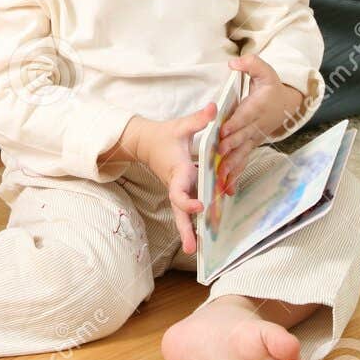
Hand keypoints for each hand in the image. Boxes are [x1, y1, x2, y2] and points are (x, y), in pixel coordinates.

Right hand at [124, 102, 215, 253]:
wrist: (145, 143)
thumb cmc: (164, 135)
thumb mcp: (181, 126)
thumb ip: (199, 119)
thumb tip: (214, 108)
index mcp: (178, 171)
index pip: (180, 190)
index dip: (188, 199)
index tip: (200, 206)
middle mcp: (176, 184)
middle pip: (179, 211)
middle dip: (185, 229)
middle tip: (191, 249)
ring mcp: (177, 190)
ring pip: (181, 214)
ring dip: (187, 232)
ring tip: (194, 251)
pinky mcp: (179, 191)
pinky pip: (185, 210)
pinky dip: (191, 222)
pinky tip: (202, 237)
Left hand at [215, 54, 306, 194]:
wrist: (287, 104)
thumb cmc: (272, 87)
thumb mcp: (265, 70)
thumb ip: (251, 64)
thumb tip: (234, 63)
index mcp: (258, 106)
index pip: (245, 116)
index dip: (235, 124)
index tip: (223, 131)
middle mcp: (256, 125)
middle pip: (242, 137)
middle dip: (230, 147)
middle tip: (218, 155)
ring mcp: (254, 137)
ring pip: (242, 153)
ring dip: (232, 166)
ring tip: (222, 178)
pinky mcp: (251, 145)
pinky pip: (244, 160)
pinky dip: (236, 174)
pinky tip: (228, 187)